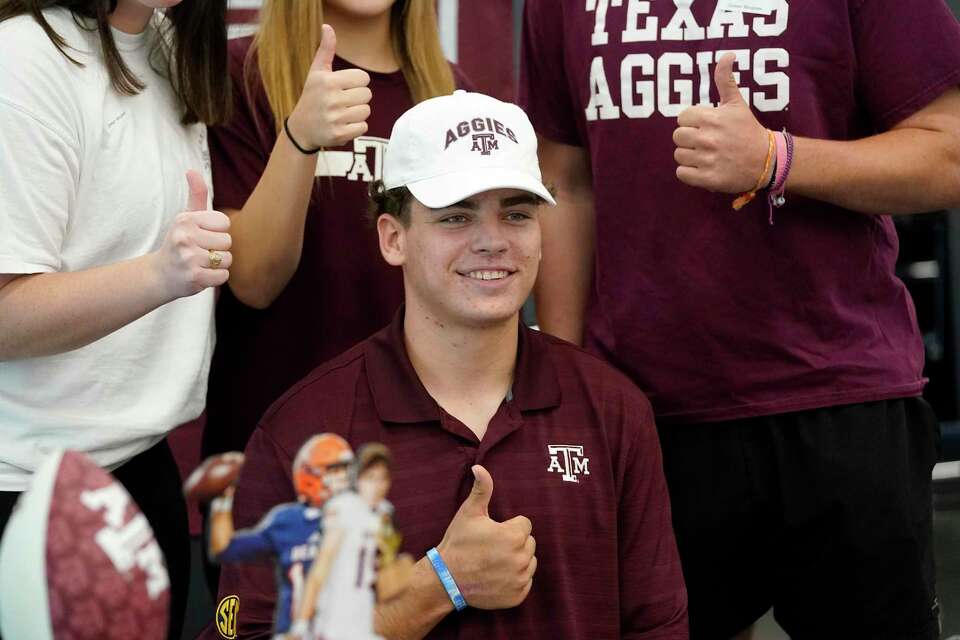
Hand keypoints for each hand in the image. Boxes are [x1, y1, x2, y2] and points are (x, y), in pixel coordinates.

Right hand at [152, 170, 231, 298]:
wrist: (161, 274)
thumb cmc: (180, 242)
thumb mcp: (186, 217)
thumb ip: (196, 195)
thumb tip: (192, 170)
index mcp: (186, 220)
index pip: (224, 223)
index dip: (217, 231)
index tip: (202, 235)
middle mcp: (185, 237)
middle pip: (227, 242)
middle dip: (218, 248)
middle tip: (200, 251)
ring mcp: (189, 258)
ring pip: (227, 259)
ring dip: (218, 264)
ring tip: (200, 262)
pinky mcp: (195, 277)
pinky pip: (223, 276)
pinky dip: (216, 277)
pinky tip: (201, 274)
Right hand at [287, 24, 371, 148]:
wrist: (302, 128)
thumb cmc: (312, 96)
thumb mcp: (316, 72)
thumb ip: (325, 50)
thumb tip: (328, 27)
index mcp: (328, 81)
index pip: (364, 78)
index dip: (358, 83)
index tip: (345, 87)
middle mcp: (331, 99)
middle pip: (367, 95)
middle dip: (358, 98)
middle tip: (343, 101)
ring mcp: (335, 118)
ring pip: (366, 111)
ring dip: (357, 113)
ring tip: (342, 113)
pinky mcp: (339, 135)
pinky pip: (363, 127)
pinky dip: (356, 127)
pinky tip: (343, 124)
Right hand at [435, 465, 536, 609]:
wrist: (446, 579)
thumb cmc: (459, 542)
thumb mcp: (469, 513)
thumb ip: (482, 489)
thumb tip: (479, 467)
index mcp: (513, 536)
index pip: (524, 524)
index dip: (508, 526)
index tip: (492, 532)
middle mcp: (521, 559)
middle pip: (529, 543)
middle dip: (514, 542)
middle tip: (491, 547)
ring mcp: (520, 579)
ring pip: (529, 562)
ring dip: (516, 559)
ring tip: (494, 560)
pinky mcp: (517, 596)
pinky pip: (526, 582)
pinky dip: (515, 579)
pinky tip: (497, 575)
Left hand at [673, 53, 770, 192]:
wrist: (766, 160)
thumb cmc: (747, 130)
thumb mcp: (737, 103)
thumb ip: (725, 80)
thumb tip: (727, 53)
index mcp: (712, 118)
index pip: (682, 118)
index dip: (691, 122)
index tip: (705, 126)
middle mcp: (708, 138)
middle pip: (677, 137)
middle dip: (688, 139)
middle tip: (705, 142)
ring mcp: (707, 160)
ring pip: (679, 156)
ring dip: (689, 156)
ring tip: (706, 155)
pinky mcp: (708, 179)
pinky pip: (681, 174)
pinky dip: (689, 173)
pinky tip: (704, 168)